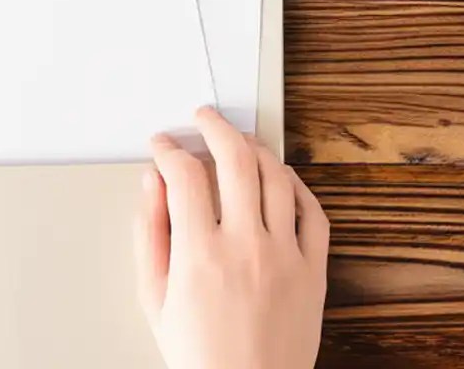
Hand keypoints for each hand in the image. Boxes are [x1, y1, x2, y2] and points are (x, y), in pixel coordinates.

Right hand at [136, 107, 328, 368]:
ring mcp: (286, 256)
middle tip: (203, 119)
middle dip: (214, 127)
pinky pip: (312, 211)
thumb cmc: (200, 357)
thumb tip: (151, 186)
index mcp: (200, 254)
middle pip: (235, 158)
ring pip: (276, 175)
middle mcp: (246, 246)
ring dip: (254, 147)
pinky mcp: (313, 270)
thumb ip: (149, 234)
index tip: (161, 146)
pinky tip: (280, 178)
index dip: (168, 149)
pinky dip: (296, 185)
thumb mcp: (154, 299)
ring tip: (239, 142)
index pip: (183, 174)